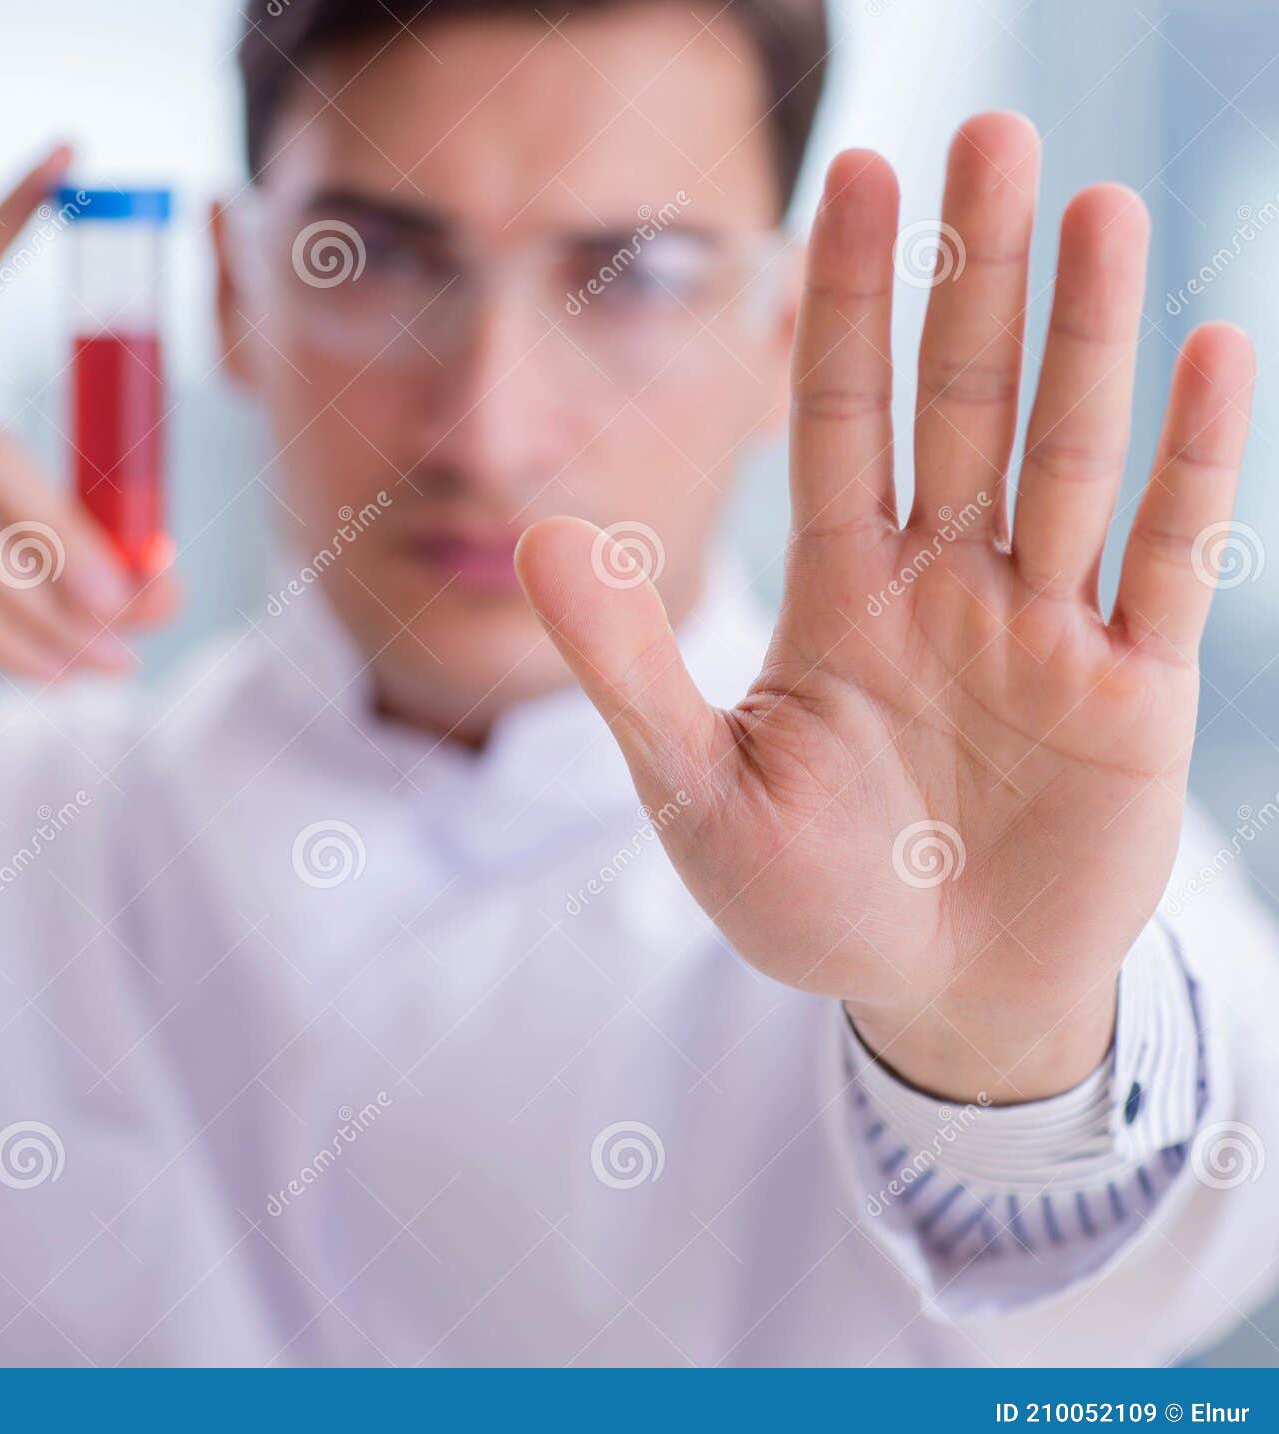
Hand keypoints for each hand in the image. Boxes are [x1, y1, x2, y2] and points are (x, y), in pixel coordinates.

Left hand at [515, 112, 1254, 1102]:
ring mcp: (1044, 627)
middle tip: (989, 134)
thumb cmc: (810, 899)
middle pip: (961, 404)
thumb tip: (527, 538)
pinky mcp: (1134, 690)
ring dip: (1085, 337)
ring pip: (1067, 456)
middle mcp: (945, 584)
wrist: (935, 993)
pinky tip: (1214, 353)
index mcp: (841, 594)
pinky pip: (1167, 557)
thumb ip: (626, 668)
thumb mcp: (698, 792)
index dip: (843, 304)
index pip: (837, 418)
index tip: (853, 177)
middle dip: (973, 277)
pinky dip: (1191, 463)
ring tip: (1100, 208)